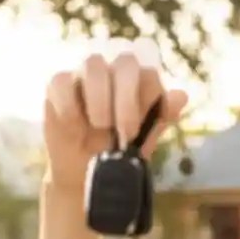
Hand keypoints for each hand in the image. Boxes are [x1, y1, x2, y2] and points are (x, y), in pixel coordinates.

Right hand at [43, 38, 188, 191]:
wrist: (84, 175)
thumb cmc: (118, 153)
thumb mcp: (144, 140)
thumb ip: (160, 117)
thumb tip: (181, 96)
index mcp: (139, 82)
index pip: (149, 73)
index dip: (147, 97)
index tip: (138, 130)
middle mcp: (114, 71)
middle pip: (125, 62)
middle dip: (126, 98)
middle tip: (124, 131)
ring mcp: (84, 75)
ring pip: (93, 64)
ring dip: (99, 97)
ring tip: (99, 126)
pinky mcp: (57, 86)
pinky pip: (61, 80)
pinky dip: (69, 104)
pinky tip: (73, 127)